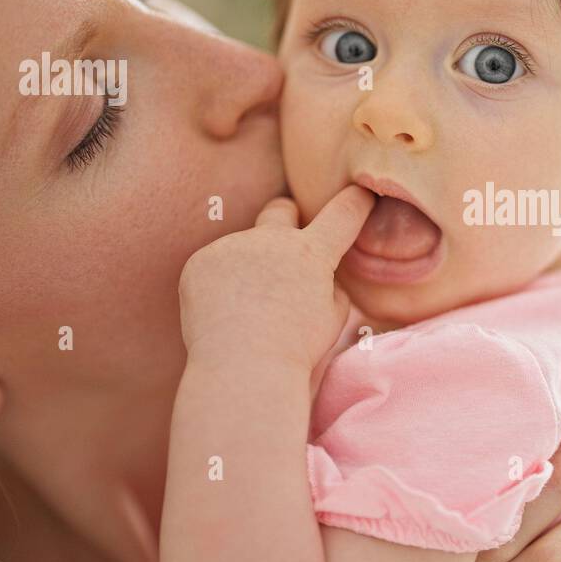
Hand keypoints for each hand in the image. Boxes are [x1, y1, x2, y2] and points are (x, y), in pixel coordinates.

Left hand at [177, 186, 373, 371]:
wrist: (241, 368)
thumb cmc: (294, 349)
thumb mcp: (333, 317)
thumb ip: (328, 285)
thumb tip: (318, 274)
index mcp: (311, 252)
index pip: (342, 214)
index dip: (355, 201)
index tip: (361, 193)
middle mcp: (271, 239)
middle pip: (281, 209)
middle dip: (287, 218)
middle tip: (286, 249)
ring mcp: (231, 247)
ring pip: (243, 251)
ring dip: (247, 270)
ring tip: (246, 313)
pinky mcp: (200, 262)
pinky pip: (213, 267)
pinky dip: (218, 286)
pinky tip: (222, 314)